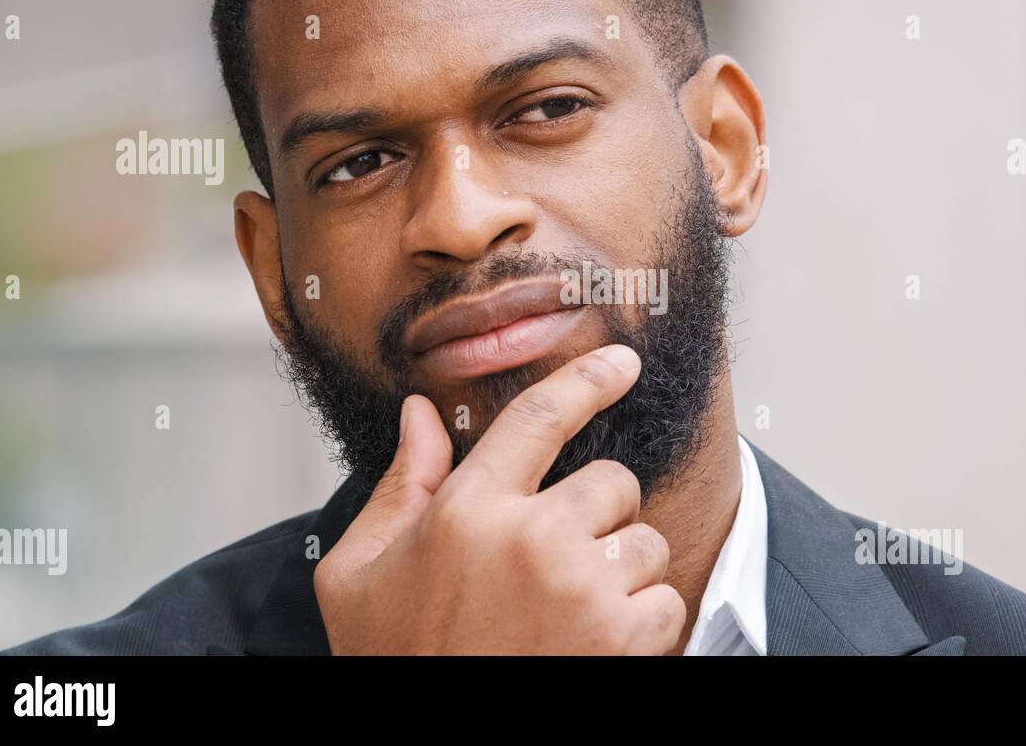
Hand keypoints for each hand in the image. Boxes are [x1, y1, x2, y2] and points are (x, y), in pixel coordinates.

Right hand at [313, 344, 686, 653]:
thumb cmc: (393, 661)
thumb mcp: (359, 574)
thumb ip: (398, 487)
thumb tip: (421, 415)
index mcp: (467, 511)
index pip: (540, 417)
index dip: (588, 379)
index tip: (622, 364)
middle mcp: (532, 540)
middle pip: (613, 480)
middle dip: (596, 513)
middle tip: (560, 557)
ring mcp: (583, 592)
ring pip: (645, 542)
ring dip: (620, 570)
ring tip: (570, 608)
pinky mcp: (621, 643)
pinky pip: (667, 602)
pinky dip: (643, 622)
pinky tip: (594, 641)